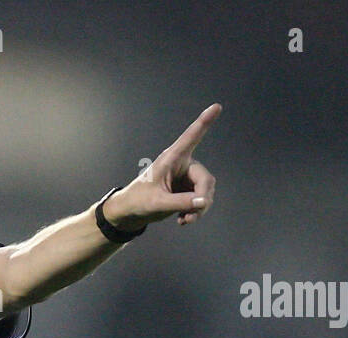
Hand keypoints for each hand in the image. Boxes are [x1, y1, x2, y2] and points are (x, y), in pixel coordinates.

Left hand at [108, 103, 219, 230]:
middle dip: (202, 199)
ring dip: (199, 209)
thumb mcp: (158, 203)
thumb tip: (203, 202)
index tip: (216, 106)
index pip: (191, 138)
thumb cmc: (138, 202)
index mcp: (172, 159)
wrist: (130, 213)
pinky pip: (201, 200)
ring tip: (185, 220)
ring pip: (206, 192)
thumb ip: (181, 203)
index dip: (204, 122)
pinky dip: (195, 212)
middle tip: (192, 215)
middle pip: (206, 180)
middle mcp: (182, 164)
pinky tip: (183, 220)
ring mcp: (186, 177)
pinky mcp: (187, 189)